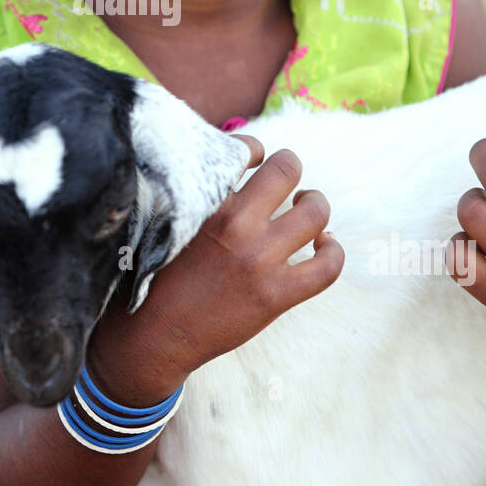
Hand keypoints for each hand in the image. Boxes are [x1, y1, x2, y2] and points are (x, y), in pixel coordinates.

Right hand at [87, 137, 343, 401]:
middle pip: (286, 170)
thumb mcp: (165, 223)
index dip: (254, 149)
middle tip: (287, 178)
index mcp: (205, 202)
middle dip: (290, 168)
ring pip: (314, 214)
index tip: (255, 158)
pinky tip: (325, 246)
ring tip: (307, 208)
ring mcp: (260, 260)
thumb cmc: (154, 278)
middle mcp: (236, 224)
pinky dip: (333, 252)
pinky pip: (326, 267)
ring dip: (316, 205)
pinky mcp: (276, 295)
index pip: (243, 150)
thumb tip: (224, 174)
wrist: (153, 336)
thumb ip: (194, 198)